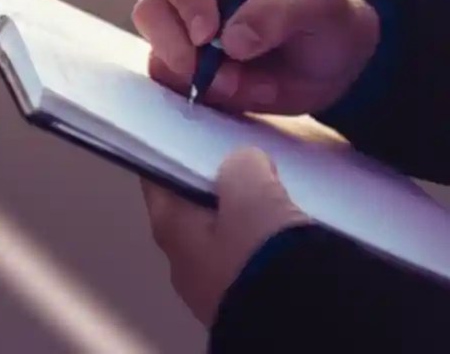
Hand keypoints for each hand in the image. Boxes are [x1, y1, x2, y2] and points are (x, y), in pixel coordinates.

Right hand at [132, 0, 379, 113]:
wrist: (336, 64)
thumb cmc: (327, 16)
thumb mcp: (320, 4)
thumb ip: (278, 12)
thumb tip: (232, 40)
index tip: (209, 32)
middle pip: (150, 10)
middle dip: (180, 47)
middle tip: (218, 71)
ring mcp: (182, 29)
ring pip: (156, 52)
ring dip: (198, 77)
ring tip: (245, 82)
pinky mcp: (185, 66)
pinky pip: (172, 84)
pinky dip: (206, 95)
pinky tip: (242, 89)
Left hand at [142, 148, 310, 325]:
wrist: (302, 329)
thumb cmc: (263, 258)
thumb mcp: (251, 194)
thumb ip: (240, 167)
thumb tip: (243, 163)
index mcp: (170, 228)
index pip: (158, 177)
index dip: (174, 151)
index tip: (196, 132)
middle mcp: (184, 261)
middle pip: (195, 206)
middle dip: (221, 184)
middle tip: (250, 160)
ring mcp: (216, 285)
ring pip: (228, 234)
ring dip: (251, 215)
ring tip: (280, 193)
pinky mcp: (249, 301)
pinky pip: (256, 259)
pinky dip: (270, 242)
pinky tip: (297, 232)